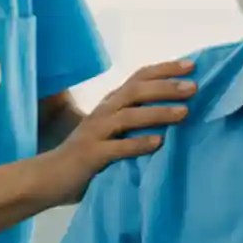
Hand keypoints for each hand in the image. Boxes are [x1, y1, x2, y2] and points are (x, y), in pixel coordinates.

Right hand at [38, 60, 196, 205]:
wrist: (49, 176)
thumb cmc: (88, 152)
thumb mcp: (111, 129)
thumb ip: (135, 118)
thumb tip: (176, 109)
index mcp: (111, 103)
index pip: (138, 77)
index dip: (164, 69)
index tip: (191, 66)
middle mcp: (103, 111)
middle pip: (136, 91)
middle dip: (165, 87)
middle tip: (193, 88)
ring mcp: (96, 132)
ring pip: (128, 116)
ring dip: (157, 112)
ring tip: (183, 113)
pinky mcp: (91, 155)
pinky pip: (117, 148)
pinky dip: (138, 144)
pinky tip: (158, 143)